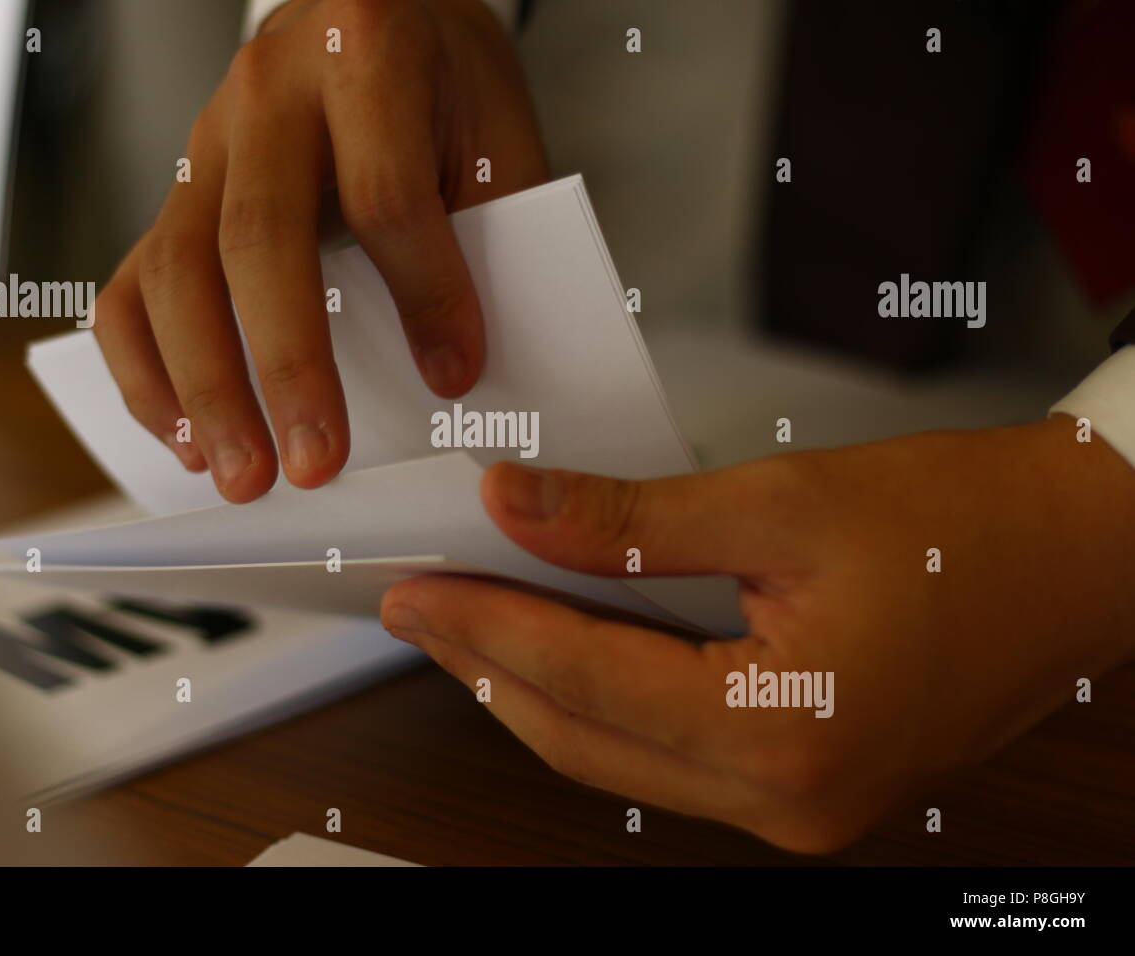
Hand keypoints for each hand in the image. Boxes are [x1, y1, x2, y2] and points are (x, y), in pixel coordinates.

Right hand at [93, 0, 546, 500]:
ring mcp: (205, 144)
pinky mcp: (176, 192)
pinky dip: (145, 368)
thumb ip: (486, 231)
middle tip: (313, 465)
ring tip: (240, 475)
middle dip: (287, 367)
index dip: (424, 294)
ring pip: (177, 270)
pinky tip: (182, 437)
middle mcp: (267, 95)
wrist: (372, 6)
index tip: (455, 378)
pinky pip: (131, 284)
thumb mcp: (492, 127)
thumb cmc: (440, 76)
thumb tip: (461, 370)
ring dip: (203, 387)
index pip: (385, 194)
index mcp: (364, 57)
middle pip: (260, 240)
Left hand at [380, 415, 1134, 851]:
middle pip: (586, 737)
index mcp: (786, 729)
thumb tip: (516, 507)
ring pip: (619, 758)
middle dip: (491, 668)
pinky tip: (565, 654)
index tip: (419, 585)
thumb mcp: (778, 500)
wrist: (1083, 554)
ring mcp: (799, 806)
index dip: (487, 624)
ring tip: (473, 625)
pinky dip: (606, 705)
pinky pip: (669, 757)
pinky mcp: (805, 785)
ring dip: (539, 691)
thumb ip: (628, 516)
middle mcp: (788, 797)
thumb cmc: (970, 525)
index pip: (584, 678)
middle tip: (422, 607)